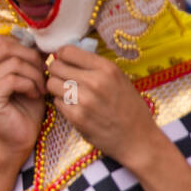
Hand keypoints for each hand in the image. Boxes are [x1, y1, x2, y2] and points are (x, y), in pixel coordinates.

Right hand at [0, 35, 46, 163]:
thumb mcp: (30, 77)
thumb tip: (42, 39)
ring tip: (40, 88)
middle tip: (43, 75)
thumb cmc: (26, 108)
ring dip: (35, 74)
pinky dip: (30, 85)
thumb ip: (30, 58)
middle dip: (32, 58)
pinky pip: (13, 79)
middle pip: (7, 47)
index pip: (2, 41)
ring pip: (13, 63)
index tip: (41, 62)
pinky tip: (35, 95)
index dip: (26, 47)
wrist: (20, 139)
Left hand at [47, 44, 190, 190]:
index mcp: (106, 68)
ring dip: (57, 88)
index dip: (62, 57)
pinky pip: (56, 102)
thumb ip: (94, 66)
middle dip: (57, 72)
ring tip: (69, 94)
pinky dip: (61, 104)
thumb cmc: (129, 107)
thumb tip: (66, 54)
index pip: (66, 51)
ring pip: (51, 84)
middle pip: (55, 66)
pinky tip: (74, 107)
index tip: (65, 63)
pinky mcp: (77, 117)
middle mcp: (95, 81)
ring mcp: (85, 100)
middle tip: (65, 80)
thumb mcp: (119, 79)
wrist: (138, 139)